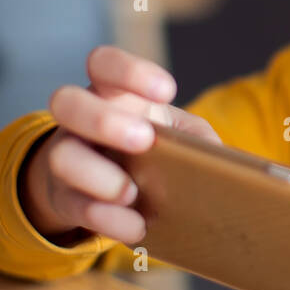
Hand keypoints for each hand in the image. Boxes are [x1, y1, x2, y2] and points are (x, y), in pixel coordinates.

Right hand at [23, 45, 220, 244]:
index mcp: (113, 95)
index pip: (104, 63)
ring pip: (60, 157)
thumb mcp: (179, 137)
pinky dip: (109, 219)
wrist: (106, 190)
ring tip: (132, 192)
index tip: (167, 91)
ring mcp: (66, 159)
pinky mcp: (66, 200)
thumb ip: (199, 141)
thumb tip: (228, 164)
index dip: (129, 71)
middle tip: (143, 140)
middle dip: (103, 120)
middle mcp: (80, 121)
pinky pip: (76, 207)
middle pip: (65, 101)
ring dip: (99, 176)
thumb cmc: (152, 152)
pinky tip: (136, 226)